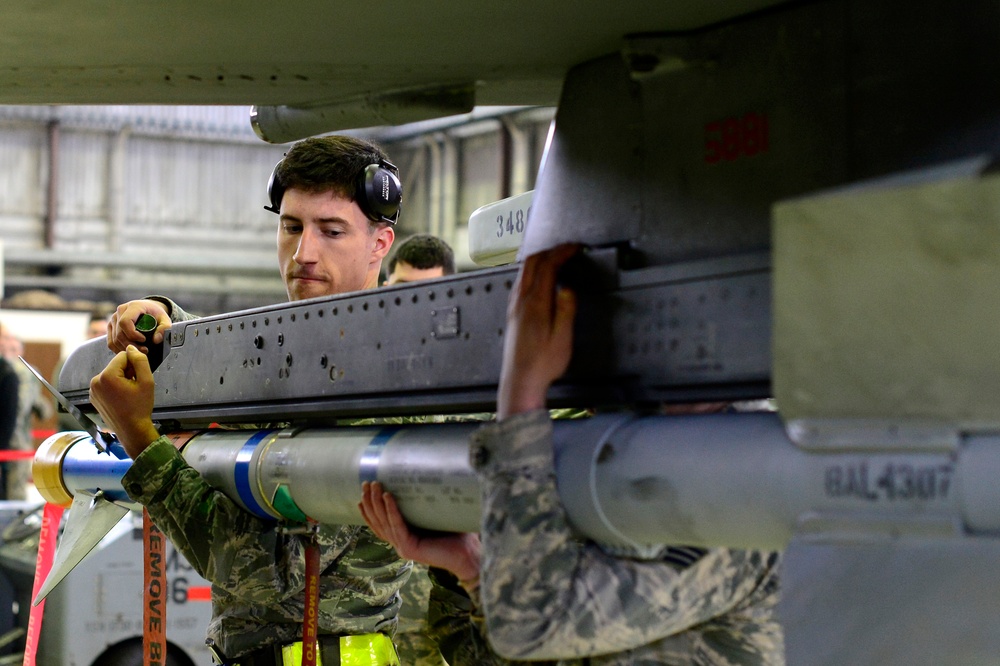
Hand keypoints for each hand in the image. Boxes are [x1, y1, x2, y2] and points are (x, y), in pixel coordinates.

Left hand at [90, 346, 159, 458]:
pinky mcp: (93, 396)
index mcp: (106, 376)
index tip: (138, 379)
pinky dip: (114, 387)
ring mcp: (92, 390)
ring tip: (128, 394)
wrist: (132, 430)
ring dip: (121, 380)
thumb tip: (131, 348)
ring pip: (111, 374)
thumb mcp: (147, 381)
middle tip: (135, 388)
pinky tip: (122, 398)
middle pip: (115, 365)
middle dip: (127, 372)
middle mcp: (95, 381)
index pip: (122, 356)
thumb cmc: (139, 407)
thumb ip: (140, 360)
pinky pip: (106, 383)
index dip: (134, 365)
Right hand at [108, 299, 170, 352]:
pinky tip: (130, 353)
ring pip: (114, 339)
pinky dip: (119, 349)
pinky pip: (111, 342)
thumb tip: (156, 340)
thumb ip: (165, 327)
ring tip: (139, 352)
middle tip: (144, 350)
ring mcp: (114, 319)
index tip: (144, 340)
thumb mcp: (165, 318)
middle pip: (119, 333)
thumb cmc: (155, 313)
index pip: (125, 322)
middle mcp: (120, 311)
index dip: (132, 334)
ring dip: (126, 349)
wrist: (147, 309)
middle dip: (131, 345)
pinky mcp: (111, 326)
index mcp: (133, 306)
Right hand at [359, 481, 480, 585]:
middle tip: (366, 483)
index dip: (370, 510)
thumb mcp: (437, 517)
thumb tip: (427, 477)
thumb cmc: (458, 535)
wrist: (470, 555)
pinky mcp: (410, 548)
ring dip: (377, 503)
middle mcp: (401, 543)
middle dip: (370, 502)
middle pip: (379, 522)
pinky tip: (387, 496)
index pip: (381, 524)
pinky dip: (391, 510)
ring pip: (384, 523)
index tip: (363, 494)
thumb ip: (427, 504)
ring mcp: (404, 547)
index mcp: (405, 538)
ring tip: (373, 486)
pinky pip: (397, 526)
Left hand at [497, 244, 578, 419]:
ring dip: (541, 259)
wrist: (520, 380)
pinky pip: (521, 281)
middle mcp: (520, 300)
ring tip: (559, 259)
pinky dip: (534, 271)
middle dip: (551, 250)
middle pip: (531, 262)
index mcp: (535, 303)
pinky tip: (543, 278)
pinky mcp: (513, 312)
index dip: (562, 252)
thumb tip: (568, 288)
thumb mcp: (562, 339)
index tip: (576, 248)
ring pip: (524, 270)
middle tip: (569, 249)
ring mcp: (514, 305)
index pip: (547, 266)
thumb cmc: (542, 363)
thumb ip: (566, 310)